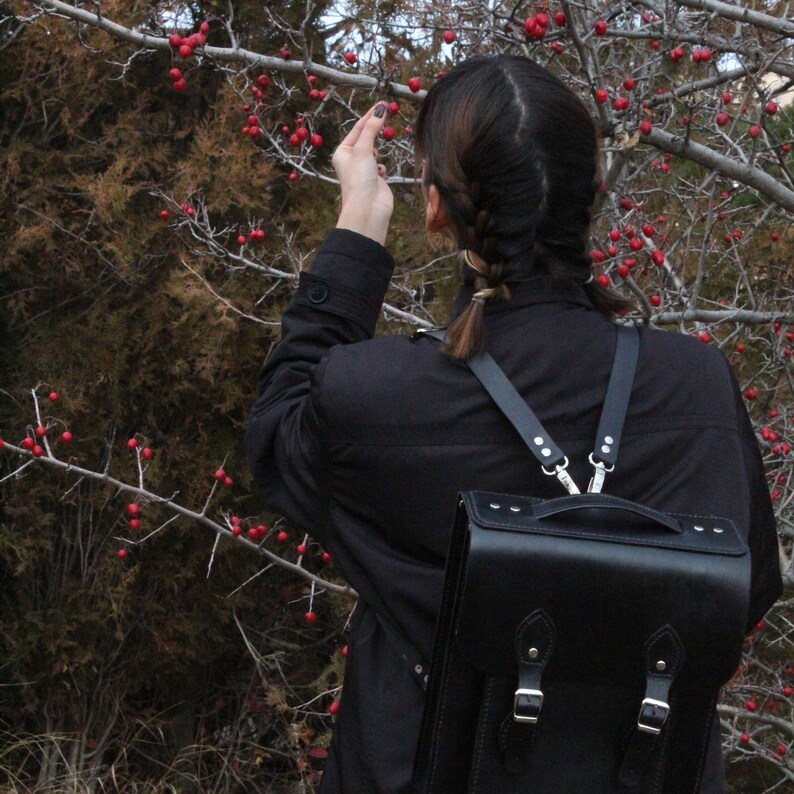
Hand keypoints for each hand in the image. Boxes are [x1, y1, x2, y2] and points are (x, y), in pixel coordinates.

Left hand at [332, 102, 393, 245]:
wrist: (367, 208)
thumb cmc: (359, 178)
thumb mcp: (363, 149)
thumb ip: (372, 129)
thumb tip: (380, 110)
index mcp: (342, 152)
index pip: (358, 128)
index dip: (370, 115)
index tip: (382, 103)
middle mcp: (351, 160)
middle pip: (366, 138)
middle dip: (374, 130)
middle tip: (387, 113)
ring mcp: (363, 170)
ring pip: (374, 151)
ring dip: (377, 151)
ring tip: (379, 150)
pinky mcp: (374, 179)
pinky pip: (380, 165)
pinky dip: (382, 166)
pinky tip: (380, 173)